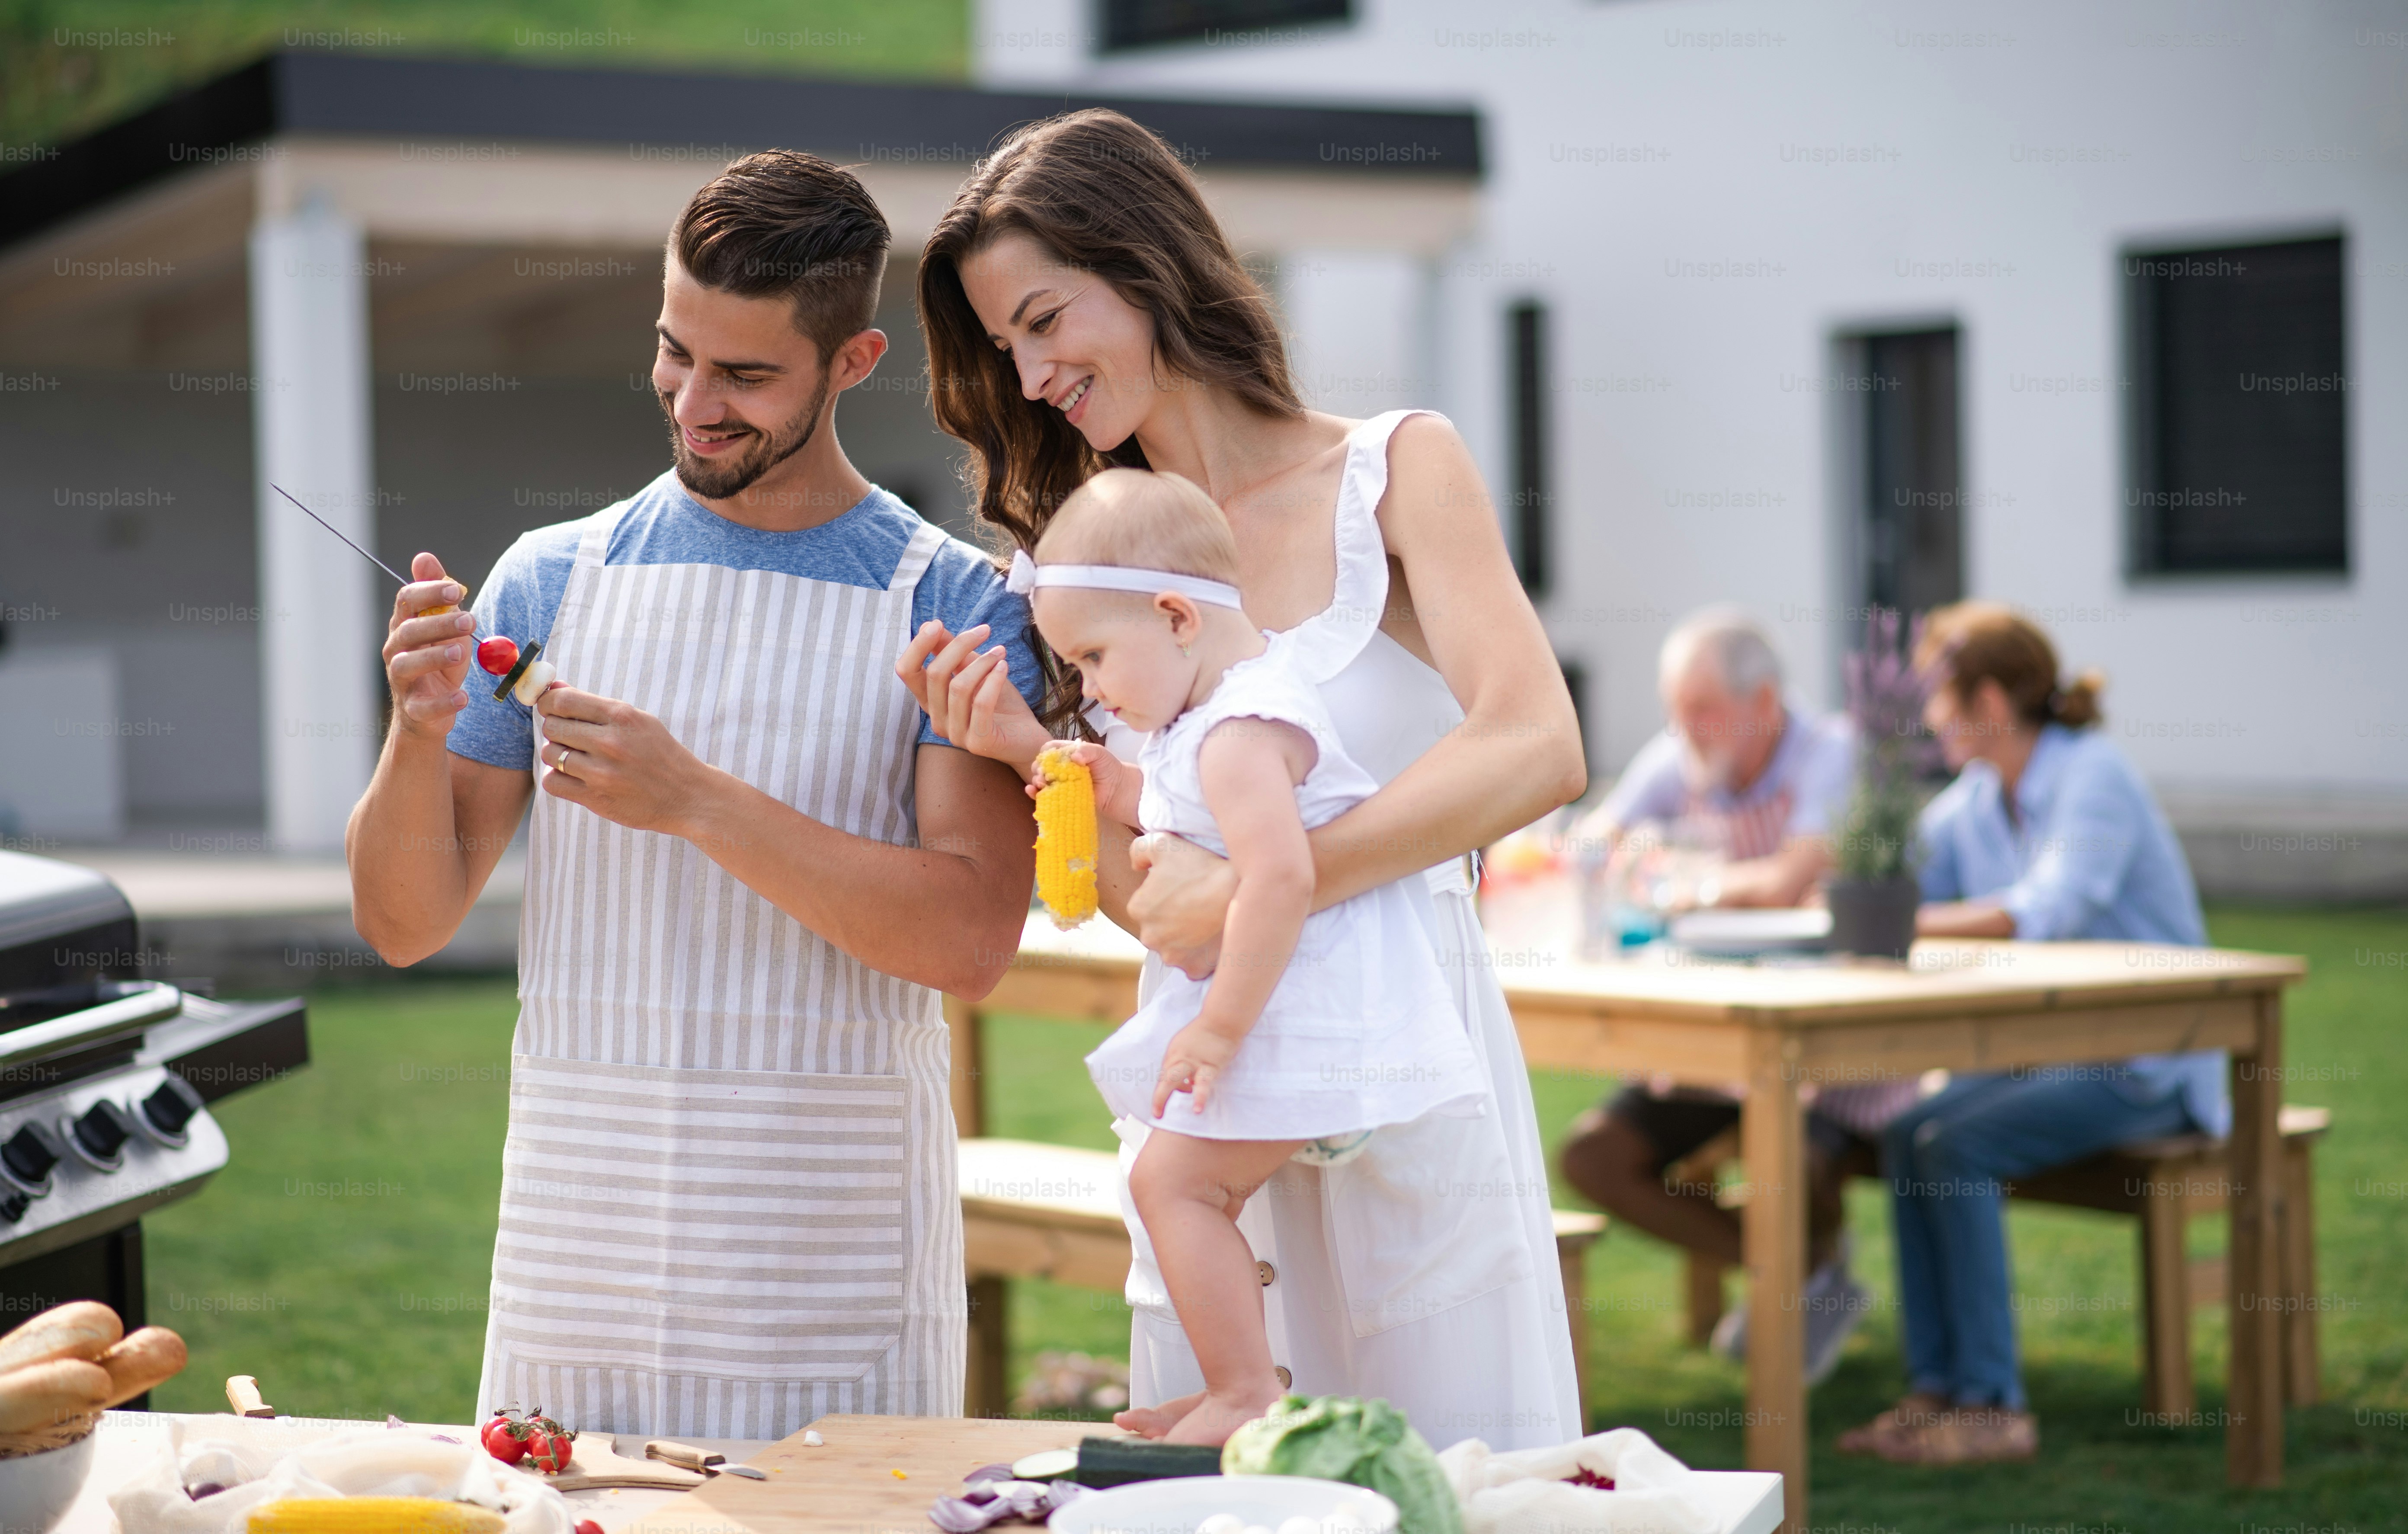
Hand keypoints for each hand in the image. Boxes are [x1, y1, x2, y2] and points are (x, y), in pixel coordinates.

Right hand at [381, 552, 477, 740]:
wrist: (431, 713)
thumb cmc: (439, 664)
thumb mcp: (444, 628)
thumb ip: (437, 597)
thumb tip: (424, 557)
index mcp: (405, 627)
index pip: (406, 601)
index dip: (429, 592)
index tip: (457, 590)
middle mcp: (396, 651)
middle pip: (408, 631)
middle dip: (437, 623)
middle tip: (468, 620)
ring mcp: (402, 682)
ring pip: (406, 665)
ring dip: (433, 657)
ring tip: (459, 652)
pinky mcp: (414, 710)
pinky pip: (423, 707)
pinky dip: (443, 703)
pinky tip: (462, 697)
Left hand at [533, 685, 718, 836]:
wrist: (687, 796)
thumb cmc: (661, 755)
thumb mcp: (639, 721)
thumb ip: (596, 706)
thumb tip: (553, 689)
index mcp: (622, 716)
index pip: (562, 700)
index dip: (549, 703)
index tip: (554, 710)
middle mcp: (610, 742)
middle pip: (552, 727)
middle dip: (557, 730)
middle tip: (573, 738)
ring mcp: (602, 773)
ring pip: (550, 754)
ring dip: (558, 756)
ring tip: (579, 759)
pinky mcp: (595, 799)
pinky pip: (552, 783)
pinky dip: (558, 779)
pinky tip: (576, 778)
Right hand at [896, 620, 1048, 769]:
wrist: (1027, 738)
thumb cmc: (1001, 704)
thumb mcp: (975, 672)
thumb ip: (952, 652)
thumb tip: (930, 625)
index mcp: (931, 701)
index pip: (907, 671)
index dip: (917, 646)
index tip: (937, 624)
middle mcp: (938, 720)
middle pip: (935, 674)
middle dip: (959, 645)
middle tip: (985, 630)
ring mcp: (956, 735)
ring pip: (958, 687)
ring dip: (982, 662)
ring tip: (1000, 651)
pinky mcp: (978, 743)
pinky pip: (980, 704)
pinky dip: (993, 680)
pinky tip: (1004, 667)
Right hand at [1027, 739, 1138, 826]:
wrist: (1119, 789)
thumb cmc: (1110, 768)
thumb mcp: (1100, 753)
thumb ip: (1087, 750)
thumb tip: (1074, 756)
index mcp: (1069, 754)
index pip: (1051, 749)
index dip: (1046, 753)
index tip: (1046, 759)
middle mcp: (1063, 768)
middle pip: (1043, 765)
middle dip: (1039, 768)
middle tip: (1043, 774)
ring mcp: (1062, 783)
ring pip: (1042, 780)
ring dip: (1037, 781)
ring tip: (1041, 783)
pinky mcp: (1063, 797)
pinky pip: (1047, 796)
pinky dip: (1036, 794)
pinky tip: (1033, 792)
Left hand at [1128, 833, 1235, 978]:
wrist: (1242, 893)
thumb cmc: (1203, 866)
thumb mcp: (1165, 843)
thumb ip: (1139, 850)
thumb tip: (1136, 865)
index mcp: (1138, 908)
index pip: (1147, 902)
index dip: (1165, 893)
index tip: (1185, 887)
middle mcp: (1149, 937)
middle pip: (1159, 927)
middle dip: (1172, 919)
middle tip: (1197, 903)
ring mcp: (1171, 956)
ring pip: (1174, 947)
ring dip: (1186, 938)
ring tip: (1207, 920)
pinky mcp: (1193, 969)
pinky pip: (1193, 964)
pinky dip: (1201, 955)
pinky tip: (1213, 938)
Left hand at [1151, 1019, 1240, 1115]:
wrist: (1222, 1019)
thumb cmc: (1206, 1031)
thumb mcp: (1186, 1043)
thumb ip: (1182, 1060)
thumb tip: (1185, 1081)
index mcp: (1173, 1053)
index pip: (1164, 1075)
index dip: (1162, 1091)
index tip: (1161, 1105)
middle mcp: (1179, 1057)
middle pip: (1163, 1079)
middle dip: (1157, 1097)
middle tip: (1156, 1113)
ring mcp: (1193, 1062)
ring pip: (1174, 1080)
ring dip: (1164, 1096)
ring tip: (1161, 1113)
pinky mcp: (1209, 1066)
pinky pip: (1203, 1084)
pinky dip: (1199, 1097)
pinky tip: (1197, 1109)